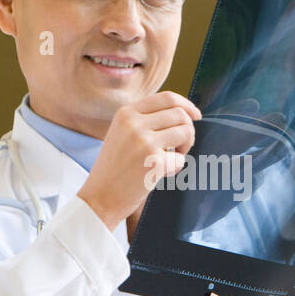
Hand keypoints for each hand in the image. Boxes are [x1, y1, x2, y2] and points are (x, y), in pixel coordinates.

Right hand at [77, 91, 201, 230]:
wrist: (99, 197)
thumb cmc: (114, 169)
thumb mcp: (121, 134)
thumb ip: (144, 120)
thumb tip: (182, 113)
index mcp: (126, 113)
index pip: (167, 98)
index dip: (186, 105)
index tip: (195, 115)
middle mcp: (134, 123)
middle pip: (180, 114)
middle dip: (188, 130)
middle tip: (181, 147)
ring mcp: (144, 142)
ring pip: (185, 132)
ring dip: (185, 147)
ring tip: (170, 160)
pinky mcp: (154, 162)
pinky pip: (181, 159)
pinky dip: (176, 168)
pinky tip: (161, 174)